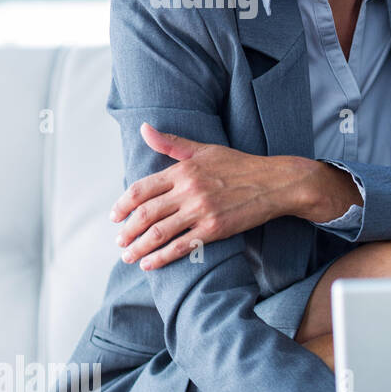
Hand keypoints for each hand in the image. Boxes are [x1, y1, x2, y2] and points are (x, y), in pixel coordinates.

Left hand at [110, 122, 325, 270]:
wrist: (276, 183)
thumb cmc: (240, 166)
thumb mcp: (205, 150)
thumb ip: (172, 143)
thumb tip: (144, 128)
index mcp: (183, 170)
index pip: (141, 189)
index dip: (122, 205)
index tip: (115, 216)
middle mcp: (189, 190)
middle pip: (145, 214)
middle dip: (127, 231)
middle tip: (120, 241)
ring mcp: (201, 211)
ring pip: (159, 233)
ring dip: (138, 247)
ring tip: (129, 256)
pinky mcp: (215, 229)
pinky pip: (181, 246)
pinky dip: (161, 257)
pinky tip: (150, 263)